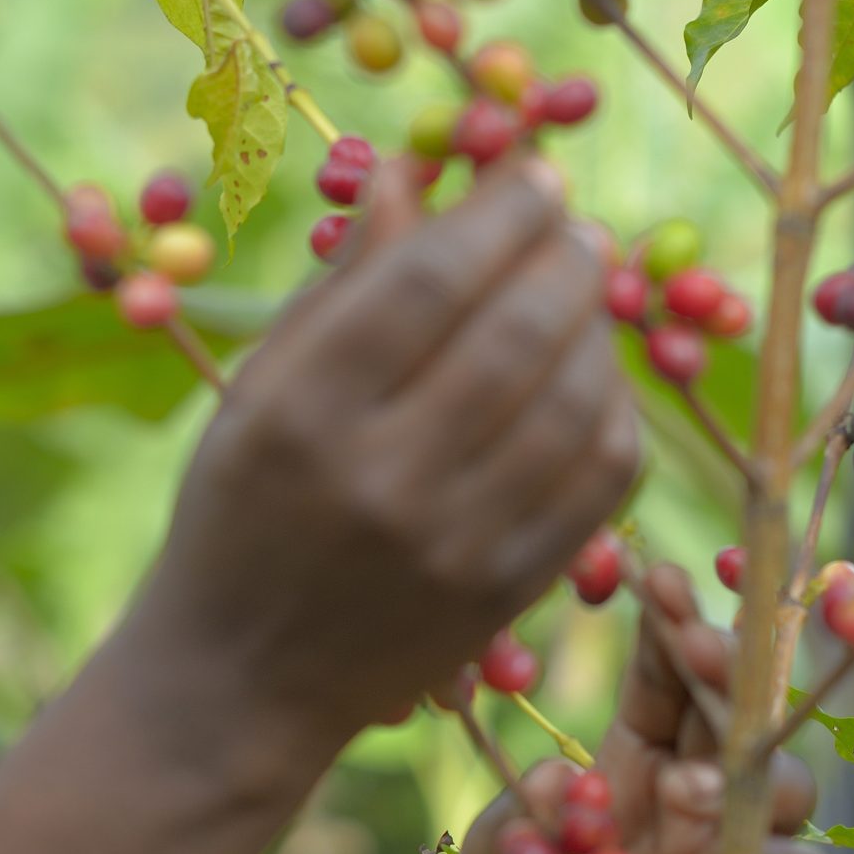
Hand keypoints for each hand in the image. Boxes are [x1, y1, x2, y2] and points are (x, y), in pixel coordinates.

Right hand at [135, 157, 637, 754]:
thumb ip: (342, 287)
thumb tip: (416, 171)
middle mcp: (379, 479)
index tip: (530, 174)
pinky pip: (600, 479)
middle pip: (513, 334)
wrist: (242, 682)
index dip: (499, 212)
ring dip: (598, 326)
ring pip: (572, 402)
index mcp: (300, 414)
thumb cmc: (240, 513)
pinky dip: (613, 408)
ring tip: (585, 290)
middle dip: (563, 256)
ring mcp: (453, 544)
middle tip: (574, 225)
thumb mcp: (258, 393)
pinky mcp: (507, 591)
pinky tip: (591, 375)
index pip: (428, 281)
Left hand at [456, 565, 831, 853]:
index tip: (653, 577)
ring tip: (682, 788)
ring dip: (749, 769)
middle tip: (693, 643)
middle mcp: (699, 797)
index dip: (671, 624)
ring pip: (789, 782)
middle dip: (725, 665)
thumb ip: (520, 819)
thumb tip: (561, 780)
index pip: (669, 677)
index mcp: (636, 762)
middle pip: (741, 709)